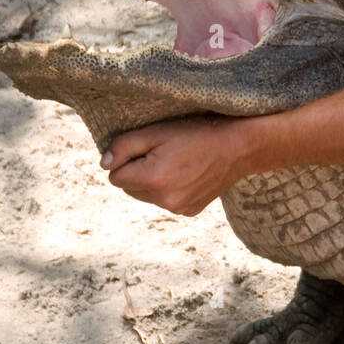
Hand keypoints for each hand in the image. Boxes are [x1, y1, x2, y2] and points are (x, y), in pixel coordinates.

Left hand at [101, 117, 253, 216]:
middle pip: (130, 189)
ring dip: (154, 182)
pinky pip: (166, 202)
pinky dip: (171, 190)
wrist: (239, 147)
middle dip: (139, 173)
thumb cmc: (197, 133)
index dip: (127, 160)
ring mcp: (178, 208)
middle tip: (163, 154)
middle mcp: (164, 200)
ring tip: (178, 163)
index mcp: (153, 179)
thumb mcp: (156, 131)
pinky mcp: (190, 211)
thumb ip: (123, 146)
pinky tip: (188, 174)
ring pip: (148, 196)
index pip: (115, 177)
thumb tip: (104, 165)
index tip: (148, 148)